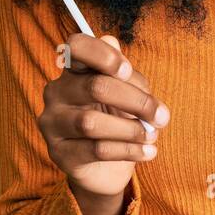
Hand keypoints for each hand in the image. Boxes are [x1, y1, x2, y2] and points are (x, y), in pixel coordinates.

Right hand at [36, 33, 169, 199]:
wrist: (105, 167)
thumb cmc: (117, 119)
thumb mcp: (127, 93)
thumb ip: (126, 76)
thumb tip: (121, 58)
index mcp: (74, 70)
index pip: (76, 47)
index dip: (102, 54)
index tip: (127, 71)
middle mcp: (57, 92)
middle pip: (95, 86)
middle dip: (136, 101)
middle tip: (162, 117)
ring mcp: (53, 123)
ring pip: (92, 123)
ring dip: (131, 130)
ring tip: (152, 136)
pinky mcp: (59, 153)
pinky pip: (96, 150)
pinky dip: (128, 150)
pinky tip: (147, 151)